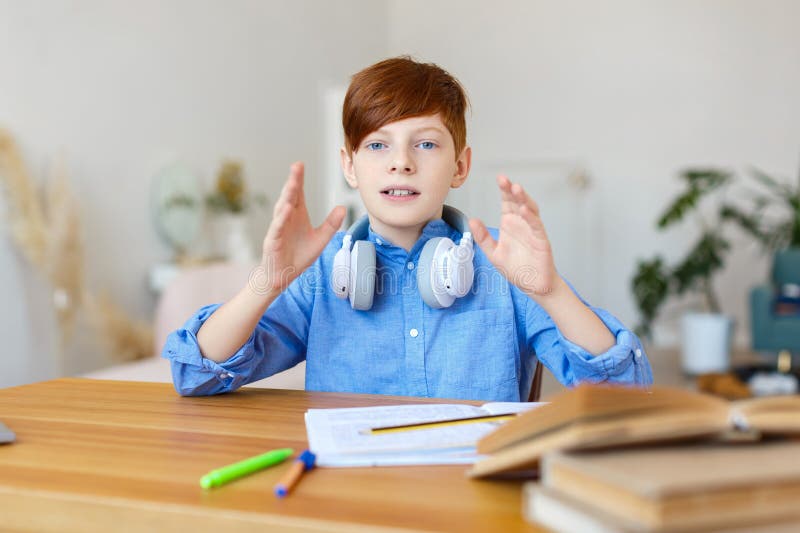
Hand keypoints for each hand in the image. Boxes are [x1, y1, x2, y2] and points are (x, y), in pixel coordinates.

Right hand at [257, 162, 345, 293]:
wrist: (283, 275)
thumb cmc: (298, 256)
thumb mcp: (320, 239)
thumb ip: (331, 224)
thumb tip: (343, 208)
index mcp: (296, 215)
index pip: (298, 194)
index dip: (299, 179)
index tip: (300, 164)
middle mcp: (286, 218)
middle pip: (290, 196)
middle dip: (293, 181)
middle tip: (297, 166)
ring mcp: (278, 228)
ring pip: (282, 208)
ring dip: (287, 195)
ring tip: (293, 183)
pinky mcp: (273, 240)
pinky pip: (278, 227)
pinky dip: (282, 218)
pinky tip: (287, 208)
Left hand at [468, 175, 557, 298]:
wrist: (532, 284)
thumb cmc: (516, 268)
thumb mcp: (493, 253)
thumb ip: (483, 237)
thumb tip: (472, 220)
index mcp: (510, 224)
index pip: (507, 202)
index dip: (504, 190)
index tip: (500, 179)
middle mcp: (521, 223)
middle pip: (517, 202)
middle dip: (511, 190)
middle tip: (504, 180)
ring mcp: (532, 230)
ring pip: (529, 209)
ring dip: (523, 199)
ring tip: (516, 189)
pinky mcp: (541, 239)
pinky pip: (536, 225)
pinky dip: (531, 216)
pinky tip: (524, 210)